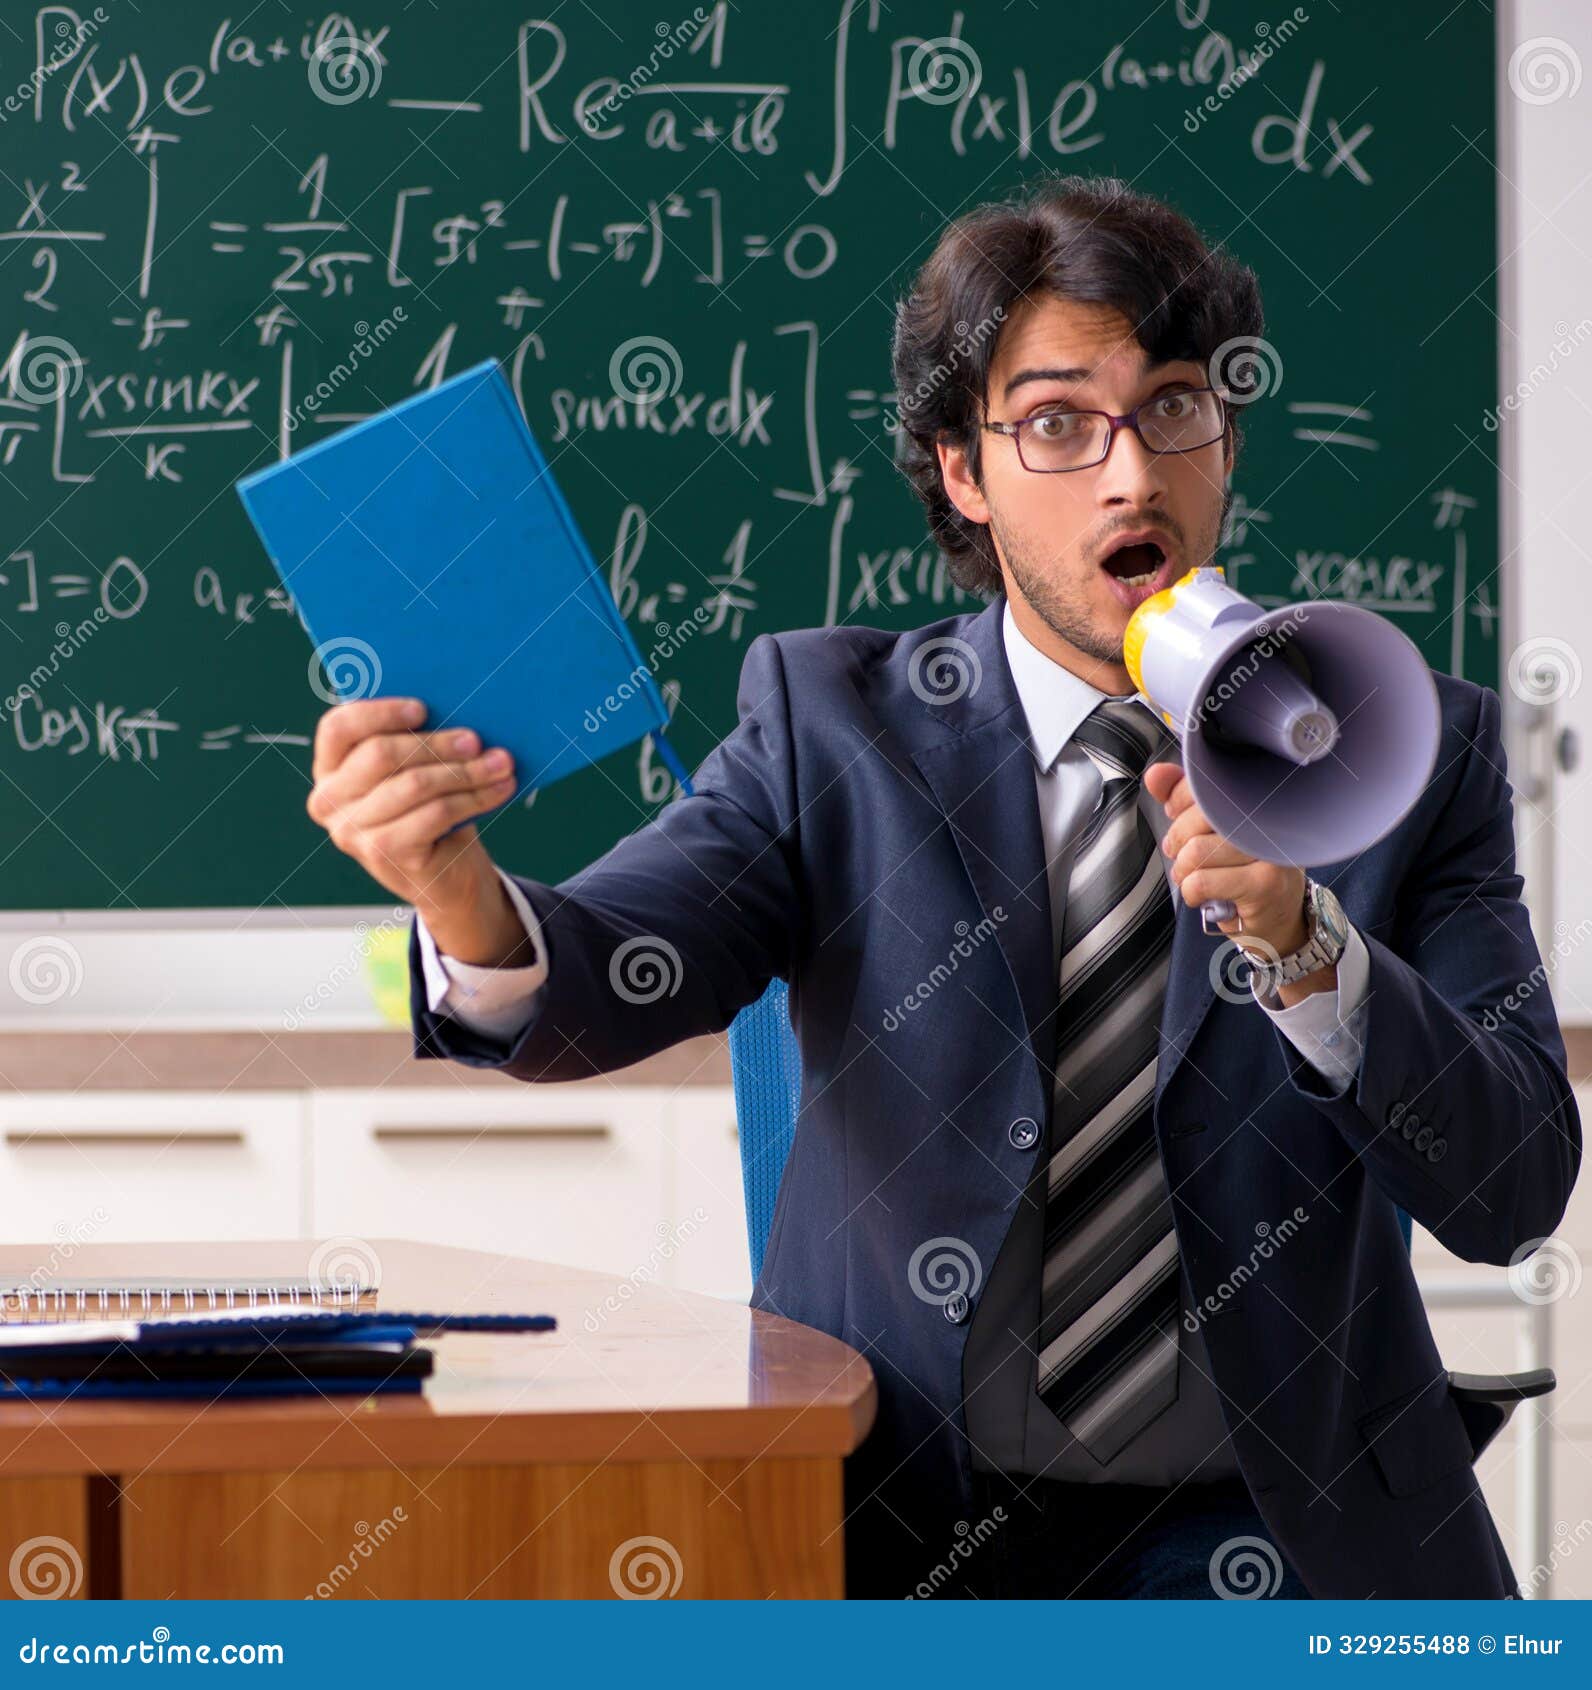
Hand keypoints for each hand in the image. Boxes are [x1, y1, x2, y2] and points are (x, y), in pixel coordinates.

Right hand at [306, 697, 532, 966]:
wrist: (445, 874)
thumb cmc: (428, 809)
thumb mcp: (415, 772)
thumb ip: (416, 742)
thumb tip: (456, 709)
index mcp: (330, 769)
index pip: (338, 728)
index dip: (379, 712)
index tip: (423, 707)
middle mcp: (329, 801)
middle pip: (381, 754)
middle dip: (437, 743)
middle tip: (477, 739)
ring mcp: (352, 831)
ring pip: (414, 784)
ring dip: (466, 771)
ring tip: (501, 763)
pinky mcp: (383, 853)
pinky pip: (435, 813)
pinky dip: (473, 798)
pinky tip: (500, 790)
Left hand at [1142, 759, 1309, 962]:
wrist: (1279, 916)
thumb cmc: (1244, 869)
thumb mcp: (1213, 831)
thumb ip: (1186, 802)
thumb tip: (1155, 775)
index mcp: (1258, 797)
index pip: (1206, 784)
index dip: (1179, 799)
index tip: (1176, 814)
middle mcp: (1270, 818)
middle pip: (1199, 817)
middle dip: (1177, 838)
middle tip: (1179, 853)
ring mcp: (1270, 852)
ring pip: (1197, 851)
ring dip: (1184, 871)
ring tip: (1192, 876)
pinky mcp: (1264, 884)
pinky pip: (1201, 881)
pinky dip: (1191, 892)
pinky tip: (1202, 895)